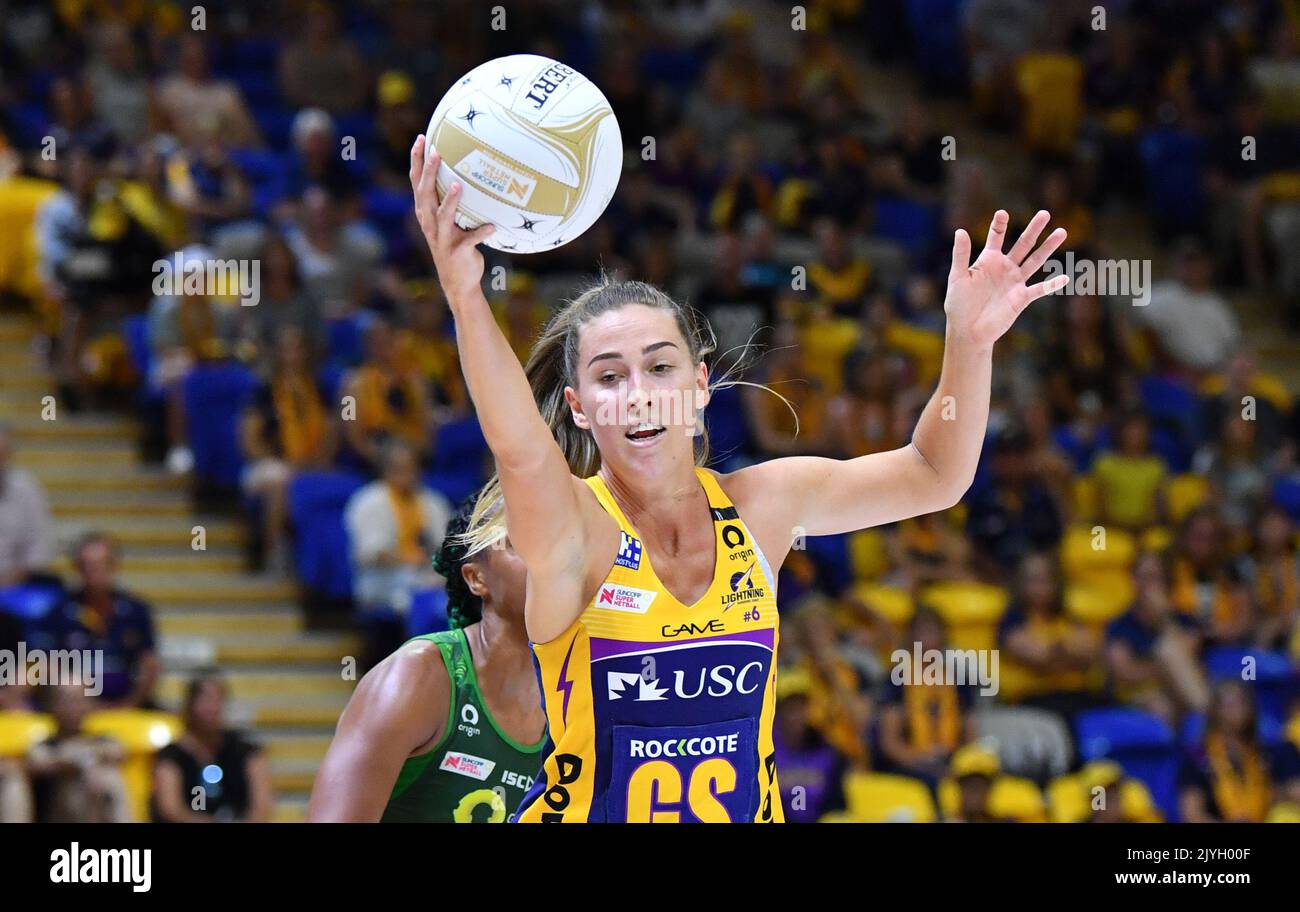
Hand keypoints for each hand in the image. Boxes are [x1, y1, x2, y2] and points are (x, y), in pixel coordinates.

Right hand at [409, 134, 494, 304]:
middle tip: (436, 151)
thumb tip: (468, 172)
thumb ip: (453, 201)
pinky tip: (492, 227)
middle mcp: (429, 223)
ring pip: (443, 216)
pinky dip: (481, 233)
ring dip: (451, 201)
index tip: (422, 138)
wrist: (458, 281)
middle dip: (430, 172)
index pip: (417, 182)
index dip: (417, 160)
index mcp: (425, 212)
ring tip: (459, 185)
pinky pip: (470, 240)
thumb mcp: (450, 221)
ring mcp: (442, 238)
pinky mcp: (457, 251)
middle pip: (425, 193)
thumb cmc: (457, 245)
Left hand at [944, 210, 1067, 350]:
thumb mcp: (958, 277)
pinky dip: (1051, 285)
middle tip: (1045, 213)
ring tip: (1062, 232)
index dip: (1000, 225)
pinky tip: (1063, 277)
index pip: (996, 237)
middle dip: (1033, 229)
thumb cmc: (959, 305)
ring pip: (1035, 260)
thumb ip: (961, 255)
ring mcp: (1015, 282)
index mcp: (988, 260)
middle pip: (1023, 244)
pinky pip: (1039, 289)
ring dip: (1048, 247)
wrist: (967, 331)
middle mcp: (1005, 267)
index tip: (1002, 213)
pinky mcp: (1021, 298)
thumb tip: (960, 231)